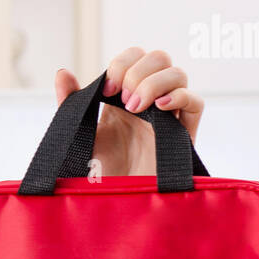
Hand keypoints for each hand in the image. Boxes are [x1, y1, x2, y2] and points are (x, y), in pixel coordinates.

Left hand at [53, 48, 205, 177]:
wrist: (116, 202)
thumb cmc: (99, 172)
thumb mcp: (79, 133)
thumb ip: (71, 103)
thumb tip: (62, 72)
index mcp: (125, 95)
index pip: (134, 56)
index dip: (122, 63)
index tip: (105, 89)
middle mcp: (149, 100)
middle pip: (159, 58)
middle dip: (137, 71)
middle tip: (120, 98)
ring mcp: (168, 115)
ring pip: (178, 74)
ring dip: (153, 83)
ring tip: (134, 108)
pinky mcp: (183, 134)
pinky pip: (195, 102)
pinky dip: (179, 97)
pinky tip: (158, 108)